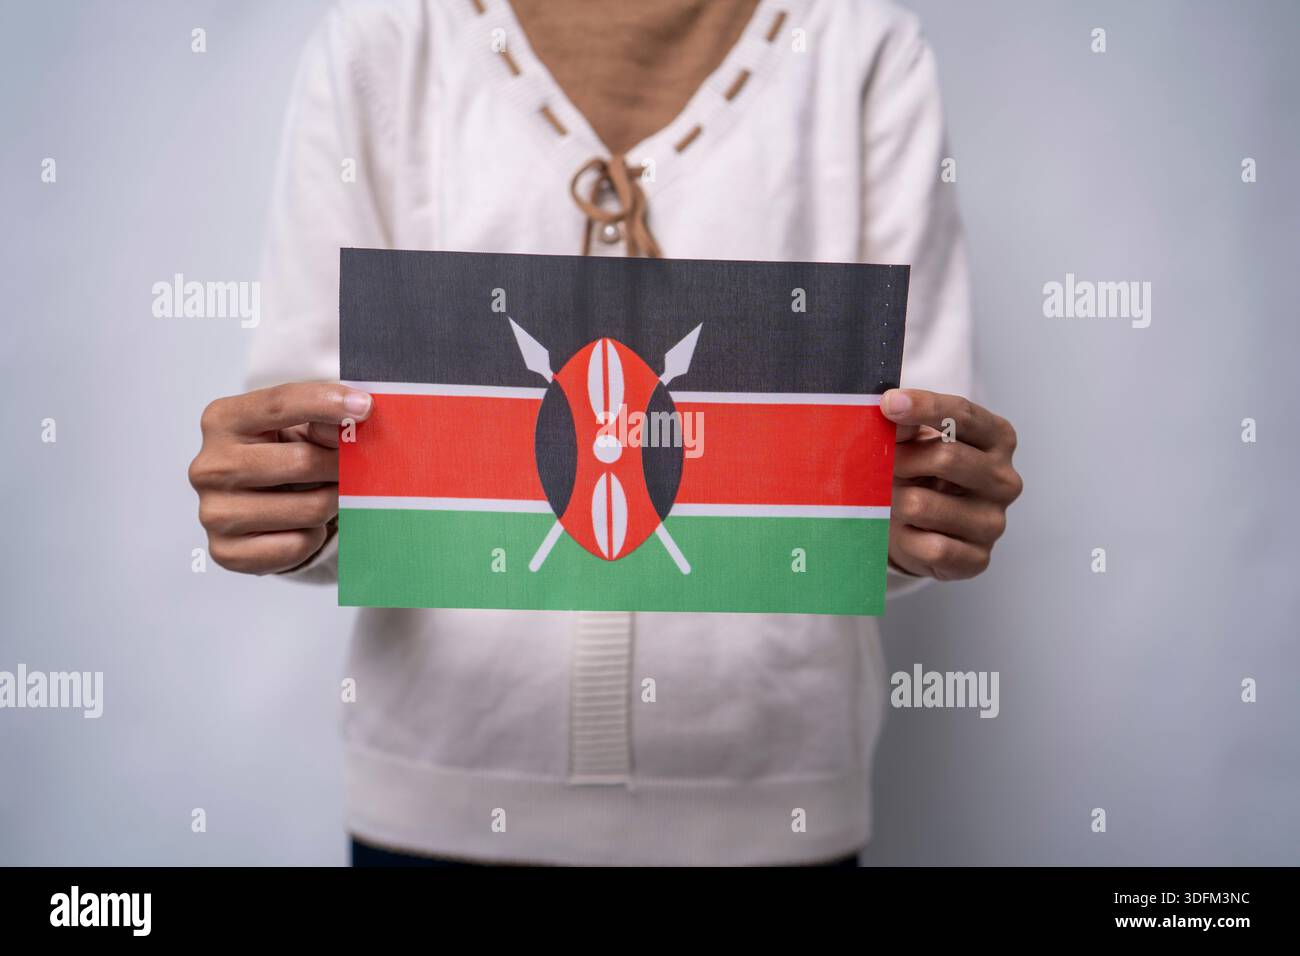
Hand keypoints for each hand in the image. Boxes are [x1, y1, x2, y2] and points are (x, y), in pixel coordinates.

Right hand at [187, 383, 372, 573]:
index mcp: (222, 420)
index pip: (280, 403)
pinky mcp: (226, 552)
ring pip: (310, 509)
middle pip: (303, 462)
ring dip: (330, 503)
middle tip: (353, 468)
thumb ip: (322, 420)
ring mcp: (214, 512)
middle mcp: (209, 466)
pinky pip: (298, 546)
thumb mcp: (297, 427)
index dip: (327, 403)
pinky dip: (312, 537)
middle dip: (340, 466)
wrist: (255, 508)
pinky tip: (301, 526)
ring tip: (323, 496)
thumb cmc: (279, 457)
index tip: (365, 407)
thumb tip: (351, 421)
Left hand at [881, 388, 1021, 580]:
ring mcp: (994, 521)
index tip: (889, 404)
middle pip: (946, 457)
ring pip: (923, 504)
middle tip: (880, 465)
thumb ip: (908, 425)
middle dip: (901, 460)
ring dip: (894, 501)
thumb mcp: (918, 442)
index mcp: (998, 439)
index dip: (924, 407)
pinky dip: (906, 538)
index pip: (963, 415)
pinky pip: (930, 546)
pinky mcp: (978, 558)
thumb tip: (891, 411)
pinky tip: (906, 531)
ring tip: (891, 501)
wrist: (923, 530)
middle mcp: (1004, 480)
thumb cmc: (922, 474)